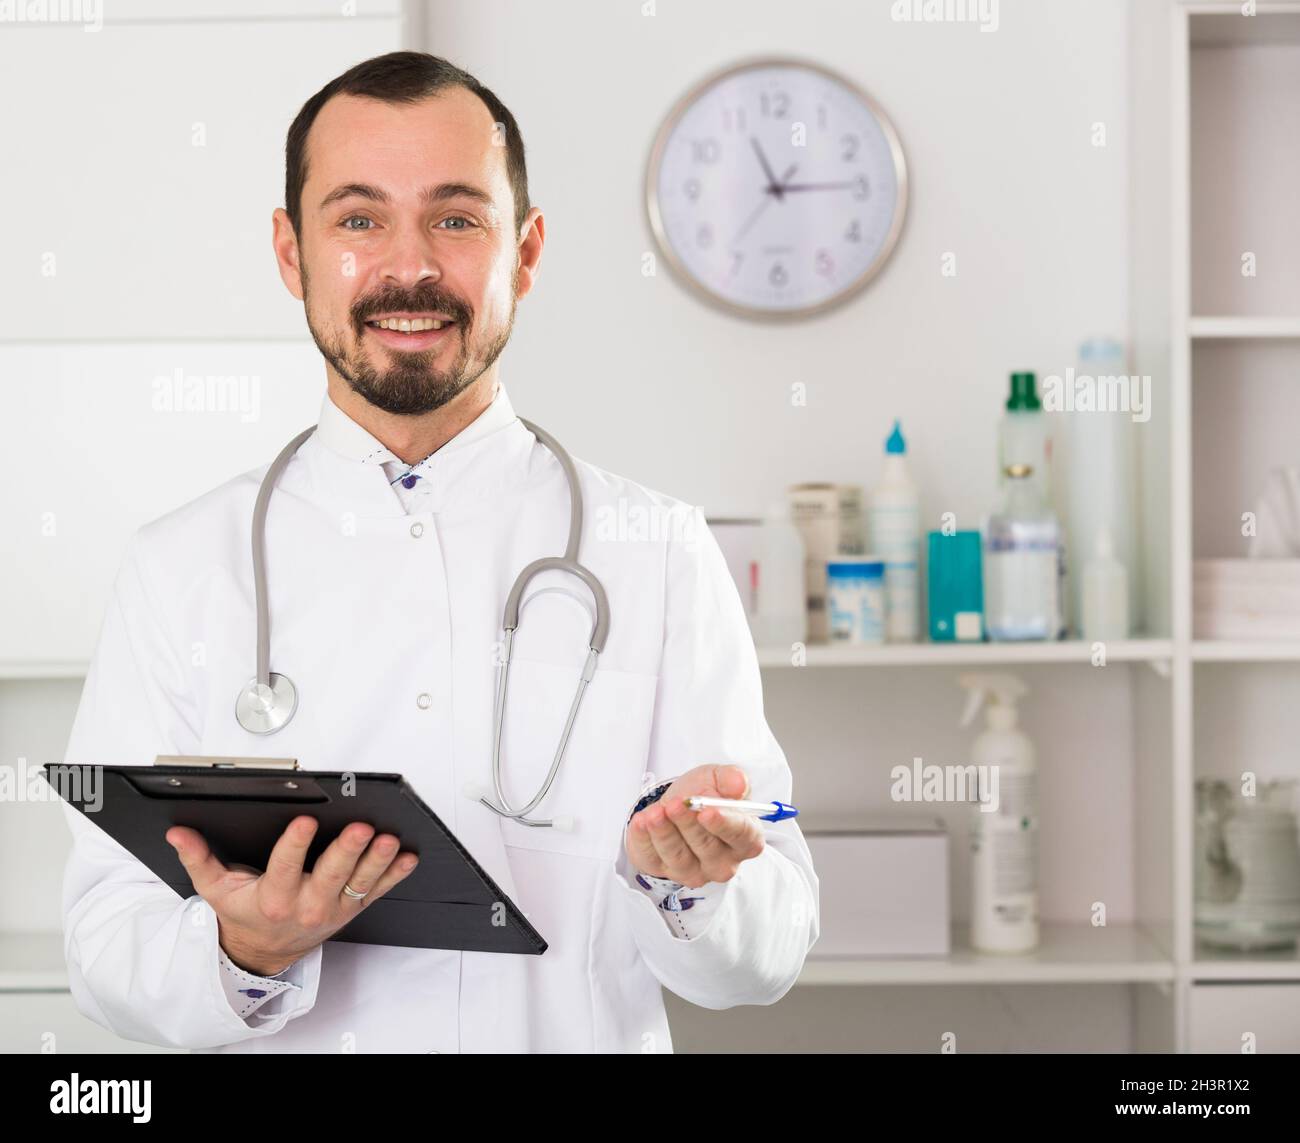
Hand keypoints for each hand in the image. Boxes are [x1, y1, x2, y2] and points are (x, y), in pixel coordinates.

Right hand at [166, 816, 418, 976]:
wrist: (264, 953)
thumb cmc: (244, 914)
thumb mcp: (216, 889)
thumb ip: (198, 858)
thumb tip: (177, 831)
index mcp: (273, 897)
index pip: (284, 868)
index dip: (295, 845)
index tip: (305, 822)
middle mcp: (307, 904)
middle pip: (331, 875)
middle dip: (347, 850)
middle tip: (361, 827)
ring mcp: (334, 908)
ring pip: (360, 882)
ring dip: (378, 860)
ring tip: (389, 839)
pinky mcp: (353, 908)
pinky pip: (378, 890)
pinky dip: (396, 874)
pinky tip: (408, 856)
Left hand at [625, 765, 764, 889]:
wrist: (675, 802)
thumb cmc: (703, 794)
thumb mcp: (717, 778)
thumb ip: (730, 778)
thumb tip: (738, 785)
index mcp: (745, 839)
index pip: (742, 837)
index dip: (724, 825)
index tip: (708, 811)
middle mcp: (722, 862)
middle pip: (708, 849)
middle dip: (689, 825)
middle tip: (676, 804)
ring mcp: (693, 871)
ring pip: (679, 858)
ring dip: (665, 834)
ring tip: (655, 813)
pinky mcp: (662, 870)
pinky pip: (652, 859)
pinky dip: (644, 840)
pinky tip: (641, 822)